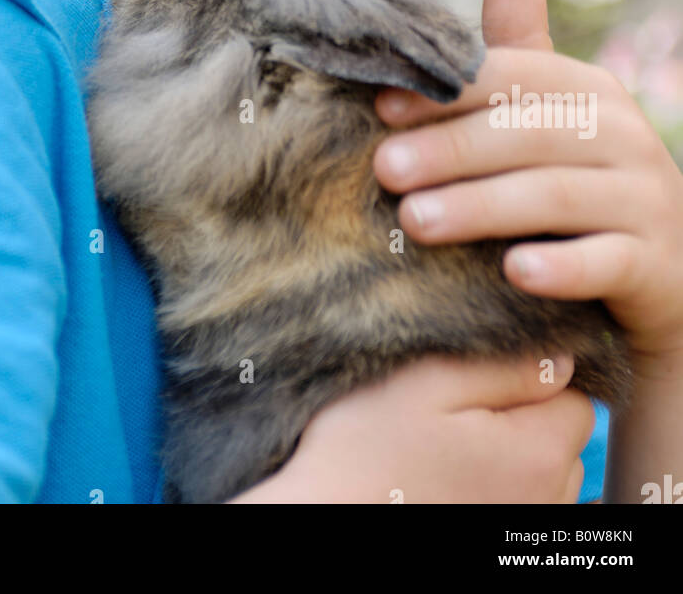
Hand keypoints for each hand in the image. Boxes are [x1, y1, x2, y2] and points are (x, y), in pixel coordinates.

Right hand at [237, 351, 593, 503]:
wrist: (322, 515)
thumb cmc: (365, 449)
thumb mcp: (428, 380)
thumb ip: (505, 364)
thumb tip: (562, 355)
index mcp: (537, 454)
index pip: (574, 397)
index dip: (530, 375)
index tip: (478, 375)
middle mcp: (546, 502)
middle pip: (559, 438)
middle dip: (521, 416)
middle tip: (453, 409)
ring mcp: (519, 529)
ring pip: (541, 473)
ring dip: (507, 455)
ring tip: (446, 446)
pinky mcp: (498, 542)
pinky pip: (515, 500)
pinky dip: (489, 485)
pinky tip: (445, 478)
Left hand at [373, 0, 682, 367]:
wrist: (663, 278)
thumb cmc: (584, 186)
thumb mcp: (552, 120)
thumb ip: (519, 57)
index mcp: (591, 93)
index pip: (516, 77)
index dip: (448, 90)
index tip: (380, 108)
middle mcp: (626, 136)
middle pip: (530, 134)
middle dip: (451, 150)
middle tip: (384, 169)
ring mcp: (647, 202)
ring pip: (558, 197)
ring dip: (483, 207)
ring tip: (415, 220)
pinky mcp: (657, 268)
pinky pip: (608, 263)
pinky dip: (561, 267)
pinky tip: (514, 273)